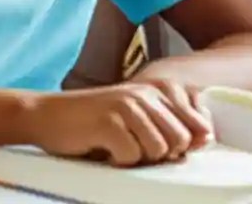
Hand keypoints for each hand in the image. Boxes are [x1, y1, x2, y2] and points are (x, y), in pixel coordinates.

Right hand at [28, 79, 213, 166]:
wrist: (46, 115)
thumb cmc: (95, 122)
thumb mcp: (138, 117)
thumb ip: (171, 125)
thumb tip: (205, 139)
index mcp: (159, 89)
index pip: (197, 124)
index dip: (183, 144)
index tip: (155, 144)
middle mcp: (147, 93)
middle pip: (180, 141)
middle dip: (159, 154)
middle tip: (132, 148)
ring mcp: (127, 105)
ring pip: (158, 150)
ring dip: (137, 158)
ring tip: (116, 147)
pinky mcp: (108, 121)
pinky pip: (131, 157)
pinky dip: (117, 161)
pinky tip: (102, 149)